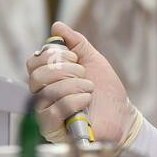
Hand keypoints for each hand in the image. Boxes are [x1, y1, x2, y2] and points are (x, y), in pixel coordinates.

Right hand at [25, 21, 138, 143]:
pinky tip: (86, 100)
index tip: (74, 58)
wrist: (123, 115)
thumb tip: (57, 26)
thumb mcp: (93, 60)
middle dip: (64, 70)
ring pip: (45, 92)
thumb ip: (76, 43)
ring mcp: (45, 114)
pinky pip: (51, 112)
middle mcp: (42, 96)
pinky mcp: (53, 130)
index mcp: (48, 79)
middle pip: (36, 76)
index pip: (33, 63)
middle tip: (83, 74)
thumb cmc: (106, 92)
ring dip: (74, 86)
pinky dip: (72, 101)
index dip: (53, 56)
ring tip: (89, 89)